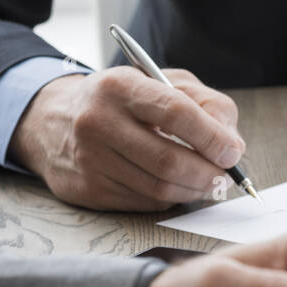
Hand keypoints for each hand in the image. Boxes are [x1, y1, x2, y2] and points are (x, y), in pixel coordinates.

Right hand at [10, 67, 244, 211]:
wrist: (54, 121)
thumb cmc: (123, 102)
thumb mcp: (163, 83)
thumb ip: (205, 104)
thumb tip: (232, 146)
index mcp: (120, 86)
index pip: (176, 112)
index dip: (212, 137)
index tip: (232, 153)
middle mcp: (98, 121)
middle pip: (169, 161)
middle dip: (208, 174)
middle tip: (225, 176)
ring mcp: (89, 159)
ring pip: (159, 189)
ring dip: (193, 191)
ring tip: (206, 182)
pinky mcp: (88, 190)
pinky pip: (144, 203)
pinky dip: (169, 198)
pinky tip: (174, 186)